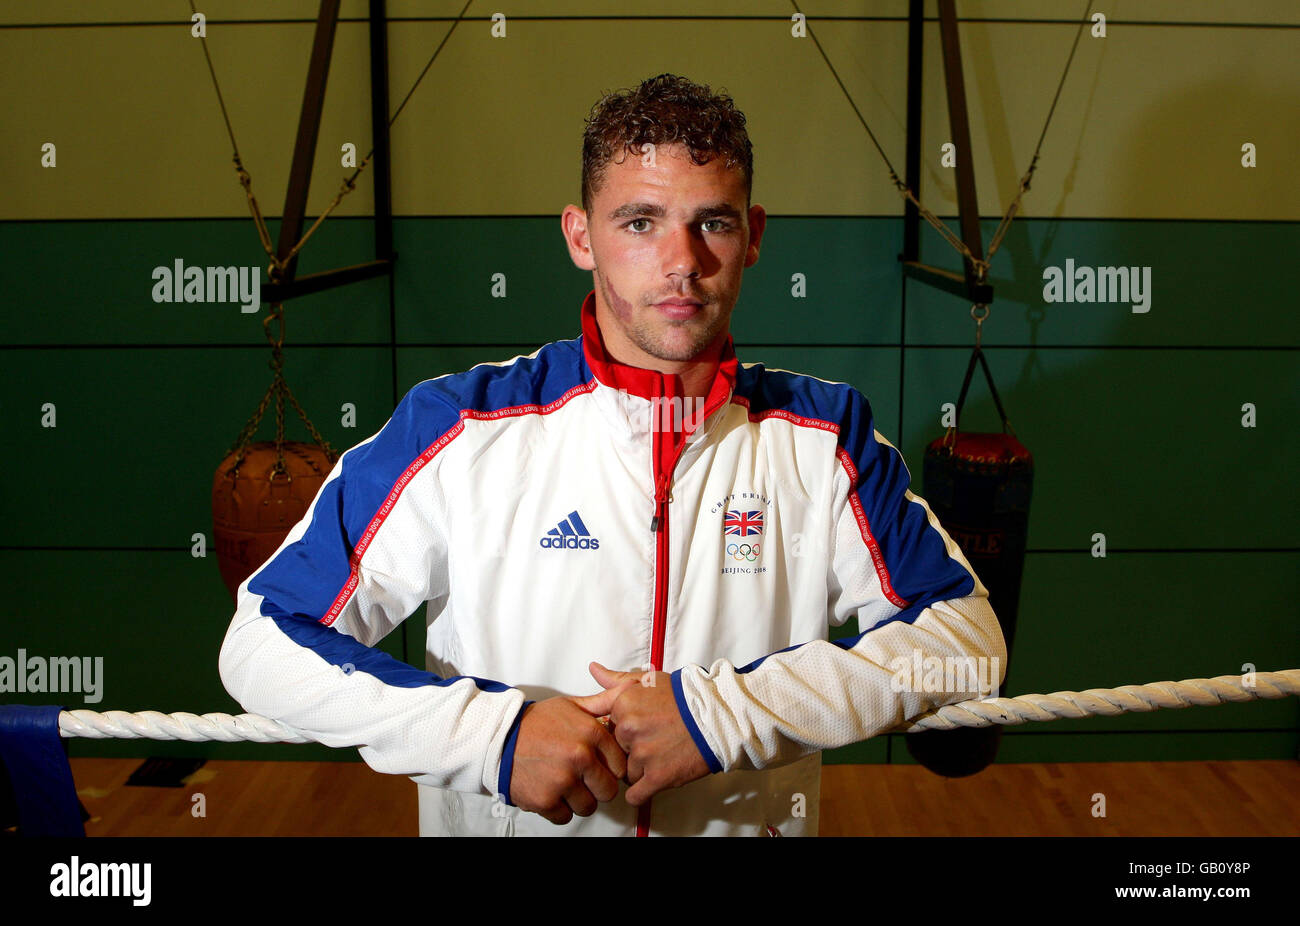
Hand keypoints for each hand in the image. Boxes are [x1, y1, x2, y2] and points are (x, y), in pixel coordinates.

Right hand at [508, 681, 635, 824]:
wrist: (498, 737)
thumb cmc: (537, 723)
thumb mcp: (571, 705)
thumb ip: (603, 702)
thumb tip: (630, 688)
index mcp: (591, 733)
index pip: (621, 766)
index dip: (611, 769)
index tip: (600, 768)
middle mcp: (580, 757)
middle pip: (608, 791)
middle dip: (597, 788)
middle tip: (583, 780)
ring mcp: (563, 780)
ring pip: (588, 807)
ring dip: (578, 800)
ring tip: (565, 785)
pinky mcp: (545, 800)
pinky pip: (565, 817)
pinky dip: (558, 809)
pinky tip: (550, 792)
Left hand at [590, 662, 710, 805]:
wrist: (719, 717)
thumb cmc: (686, 698)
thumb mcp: (650, 681)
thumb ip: (617, 679)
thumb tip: (594, 669)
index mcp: (623, 705)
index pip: (609, 728)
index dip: (624, 731)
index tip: (641, 729)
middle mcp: (628, 729)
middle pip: (617, 751)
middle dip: (632, 750)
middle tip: (655, 742)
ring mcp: (642, 755)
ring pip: (627, 773)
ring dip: (640, 770)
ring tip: (662, 757)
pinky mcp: (657, 777)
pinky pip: (635, 796)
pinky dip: (642, 792)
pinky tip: (654, 781)